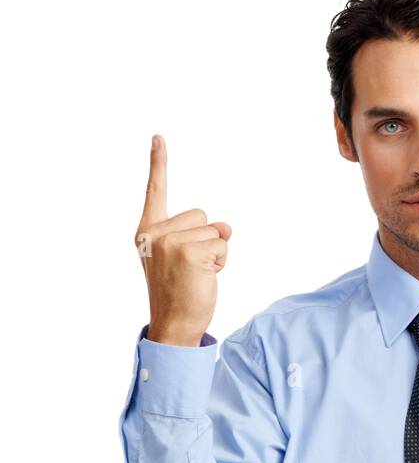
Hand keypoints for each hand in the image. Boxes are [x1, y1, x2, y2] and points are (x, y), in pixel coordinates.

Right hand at [134, 135, 231, 345]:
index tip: (158, 137)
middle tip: (190, 269)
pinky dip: (221, 262)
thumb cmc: (178, 294)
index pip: (155, 192)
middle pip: (200, 215)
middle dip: (205, 239)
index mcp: (146, 232)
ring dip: (214, 253)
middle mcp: (154, 233)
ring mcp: (170, 242)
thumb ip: (197, 235)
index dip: (158, 164)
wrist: (173, 326)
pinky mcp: (189, 253)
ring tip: (196, 275)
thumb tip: (227, 226)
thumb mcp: (181, 258)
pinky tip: (204, 278)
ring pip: (214, 231)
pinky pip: (222, 245)